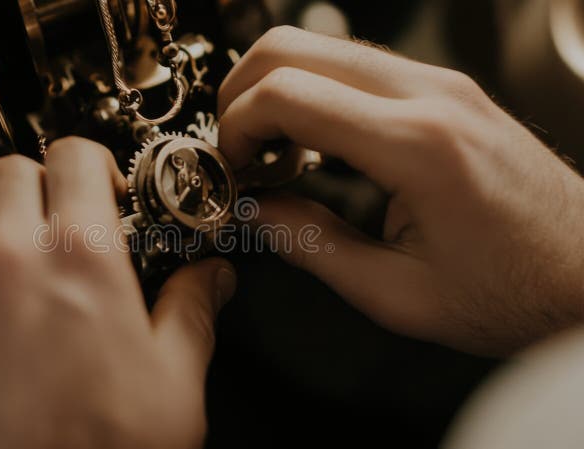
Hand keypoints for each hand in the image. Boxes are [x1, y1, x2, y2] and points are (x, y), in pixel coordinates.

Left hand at [0, 137, 235, 448]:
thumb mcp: (174, 386)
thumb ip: (193, 314)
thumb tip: (212, 280)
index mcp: (79, 260)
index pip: (74, 157)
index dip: (92, 164)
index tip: (101, 188)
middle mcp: (3, 265)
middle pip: (6, 173)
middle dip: (36, 188)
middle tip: (58, 227)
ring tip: (12, 278)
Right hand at [218, 26, 583, 355]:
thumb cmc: (512, 290)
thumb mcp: (396, 293)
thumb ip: (312, 246)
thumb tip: (256, 213)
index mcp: (418, 144)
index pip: (287, 93)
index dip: (236, 126)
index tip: (232, 166)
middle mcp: (431, 95)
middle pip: (293, 46)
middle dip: (242, 93)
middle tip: (239, 151)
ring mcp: (442, 84)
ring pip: (323, 47)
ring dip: (278, 91)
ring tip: (274, 155)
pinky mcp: (446, 92)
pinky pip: (356, 68)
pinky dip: (315, 94)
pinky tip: (315, 146)